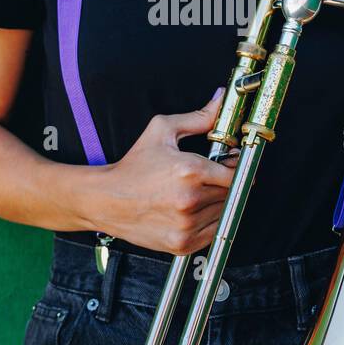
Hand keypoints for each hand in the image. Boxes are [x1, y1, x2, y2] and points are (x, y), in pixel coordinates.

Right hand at [92, 90, 239, 255]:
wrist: (105, 199)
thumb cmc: (133, 166)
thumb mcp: (162, 131)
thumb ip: (198, 118)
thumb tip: (221, 101)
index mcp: (191, 171)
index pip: (238, 173)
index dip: (236, 166)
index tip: (228, 163)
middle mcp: (191, 200)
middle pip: (232, 192)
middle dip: (224, 183)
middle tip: (207, 176)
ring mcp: (187, 225)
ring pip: (224, 212)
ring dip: (217, 202)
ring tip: (194, 192)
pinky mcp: (183, 243)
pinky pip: (213, 232)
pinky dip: (209, 221)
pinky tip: (190, 210)